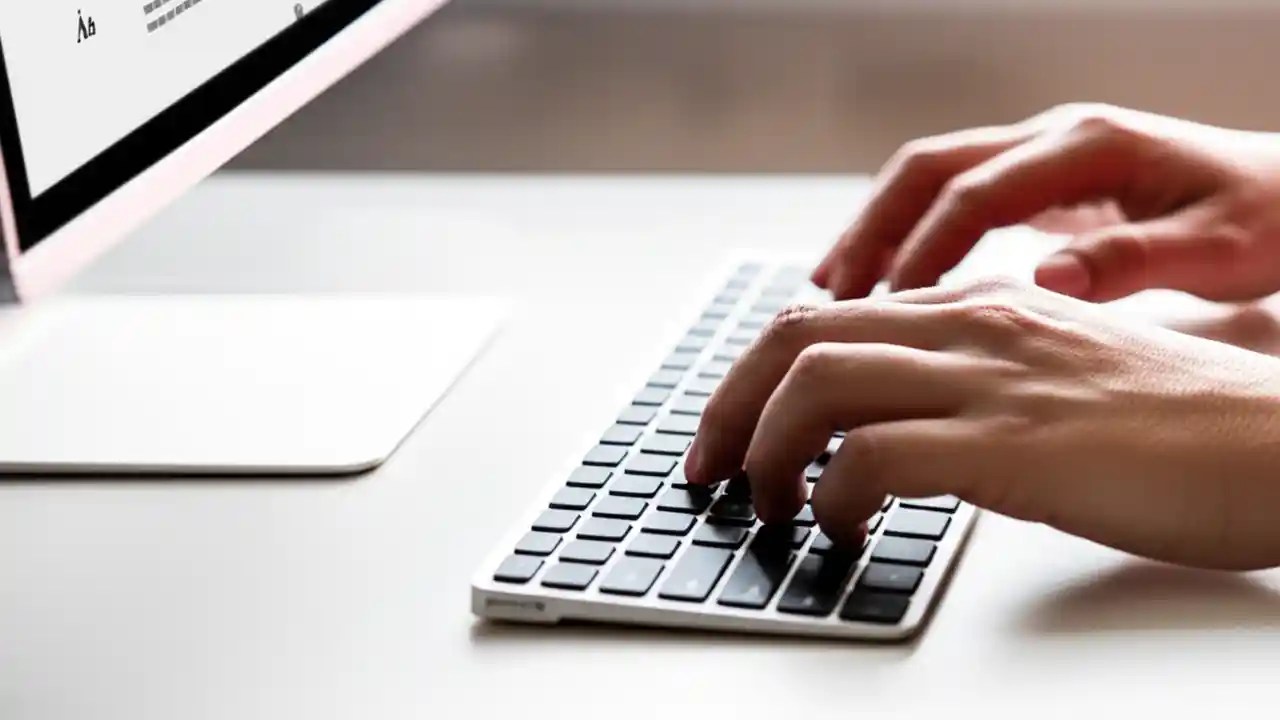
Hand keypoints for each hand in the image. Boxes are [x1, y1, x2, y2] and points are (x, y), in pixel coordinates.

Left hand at [684, 278, 1279, 570]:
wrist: (1278, 443)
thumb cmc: (1174, 423)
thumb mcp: (1049, 373)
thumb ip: (967, 374)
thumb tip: (883, 418)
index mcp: (975, 306)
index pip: (823, 317)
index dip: (753, 375)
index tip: (727, 427)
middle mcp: (970, 326)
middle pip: (795, 338)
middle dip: (727, 406)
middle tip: (708, 469)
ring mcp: (990, 380)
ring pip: (816, 385)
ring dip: (765, 451)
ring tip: (769, 505)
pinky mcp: (1014, 446)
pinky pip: (874, 457)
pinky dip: (833, 497)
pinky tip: (845, 530)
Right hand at [812, 103, 1279, 302]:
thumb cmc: (1268, 218)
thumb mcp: (1221, 248)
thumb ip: (1133, 260)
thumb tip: (1045, 279)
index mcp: (1089, 147)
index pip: (974, 193)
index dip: (920, 250)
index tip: (884, 308)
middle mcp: (1054, 139)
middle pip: (928, 169)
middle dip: (871, 229)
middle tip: (829, 293)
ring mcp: (1043, 155)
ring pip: (930, 179)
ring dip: (878, 228)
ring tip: (835, 289)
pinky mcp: (1042, 181)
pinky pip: (954, 198)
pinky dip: (911, 235)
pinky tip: (891, 280)